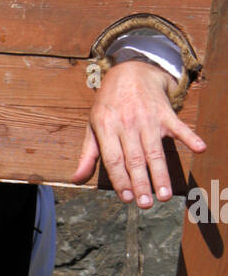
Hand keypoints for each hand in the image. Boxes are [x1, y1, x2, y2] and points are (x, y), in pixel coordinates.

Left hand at [72, 60, 205, 206]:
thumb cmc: (109, 105)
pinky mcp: (165, 112)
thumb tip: (76, 180)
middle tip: (145, 204)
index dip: (120, 180)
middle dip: (140, 183)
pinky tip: (200, 149)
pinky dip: (190, 137)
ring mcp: (148, 118)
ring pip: (154, 150)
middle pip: (135, 159)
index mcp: (107, 128)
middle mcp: (127, 124)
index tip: (126, 198)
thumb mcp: (93, 126)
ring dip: (160, 174)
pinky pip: (179, 126)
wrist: (130, 71)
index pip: (114, 159)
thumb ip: (88, 155)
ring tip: (165, 195)